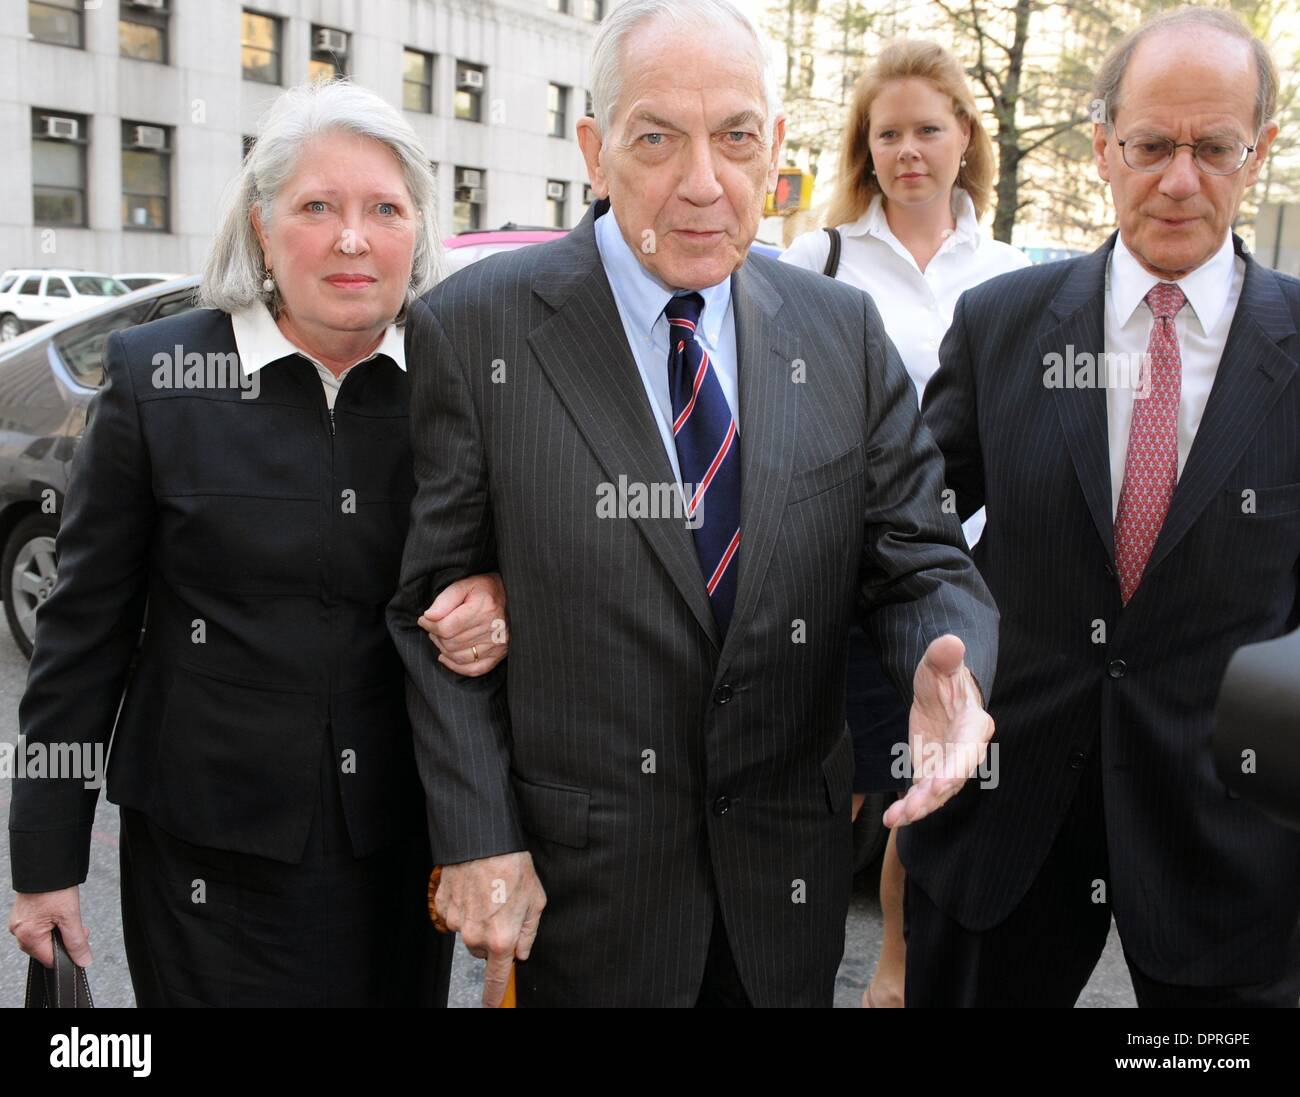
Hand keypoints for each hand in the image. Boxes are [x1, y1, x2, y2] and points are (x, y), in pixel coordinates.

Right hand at [8, 886, 92, 968]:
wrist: (45, 865)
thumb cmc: (55, 889)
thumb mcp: (71, 917)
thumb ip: (77, 942)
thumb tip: (83, 961)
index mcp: (27, 936)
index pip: (49, 960)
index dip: (68, 953)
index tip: (80, 938)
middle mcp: (18, 932)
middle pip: (45, 949)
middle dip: (64, 940)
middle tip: (77, 924)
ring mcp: (18, 923)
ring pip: (43, 938)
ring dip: (58, 931)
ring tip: (67, 915)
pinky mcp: (22, 915)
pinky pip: (37, 928)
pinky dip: (51, 924)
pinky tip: (58, 912)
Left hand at [420, 572, 508, 676]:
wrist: (515, 598)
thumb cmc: (487, 590)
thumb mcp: (466, 585)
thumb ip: (445, 599)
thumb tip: (428, 617)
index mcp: (484, 608)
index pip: (446, 626)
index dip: (430, 625)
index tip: (424, 619)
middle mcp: (492, 628)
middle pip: (451, 643)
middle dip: (436, 636)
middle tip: (433, 627)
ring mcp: (497, 645)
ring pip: (458, 656)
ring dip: (443, 649)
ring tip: (440, 638)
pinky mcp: (499, 655)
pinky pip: (473, 669)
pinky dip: (456, 666)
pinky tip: (446, 657)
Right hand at [433, 852, 545, 1007]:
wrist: (484, 840)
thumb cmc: (512, 866)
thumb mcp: (535, 900)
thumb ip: (529, 932)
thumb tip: (522, 951)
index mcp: (502, 937)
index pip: (497, 977)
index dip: (495, 995)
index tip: (493, 1006)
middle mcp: (475, 935)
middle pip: (483, 950)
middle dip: (493, 937)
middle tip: (503, 909)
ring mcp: (456, 921)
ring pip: (468, 932)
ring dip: (477, 920)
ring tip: (489, 892)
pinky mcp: (443, 906)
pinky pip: (454, 915)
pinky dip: (463, 906)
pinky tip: (474, 887)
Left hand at [884, 634, 992, 827]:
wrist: (938, 693)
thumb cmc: (944, 676)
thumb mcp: (939, 663)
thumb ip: (945, 656)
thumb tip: (951, 642)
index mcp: (975, 725)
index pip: (969, 748)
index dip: (956, 766)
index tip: (941, 782)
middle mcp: (966, 751)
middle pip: (954, 778)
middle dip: (935, 794)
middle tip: (915, 807)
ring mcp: (949, 766)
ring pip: (938, 793)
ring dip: (920, 807)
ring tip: (897, 817)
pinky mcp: (932, 773)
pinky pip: (922, 794)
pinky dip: (909, 806)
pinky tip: (892, 816)